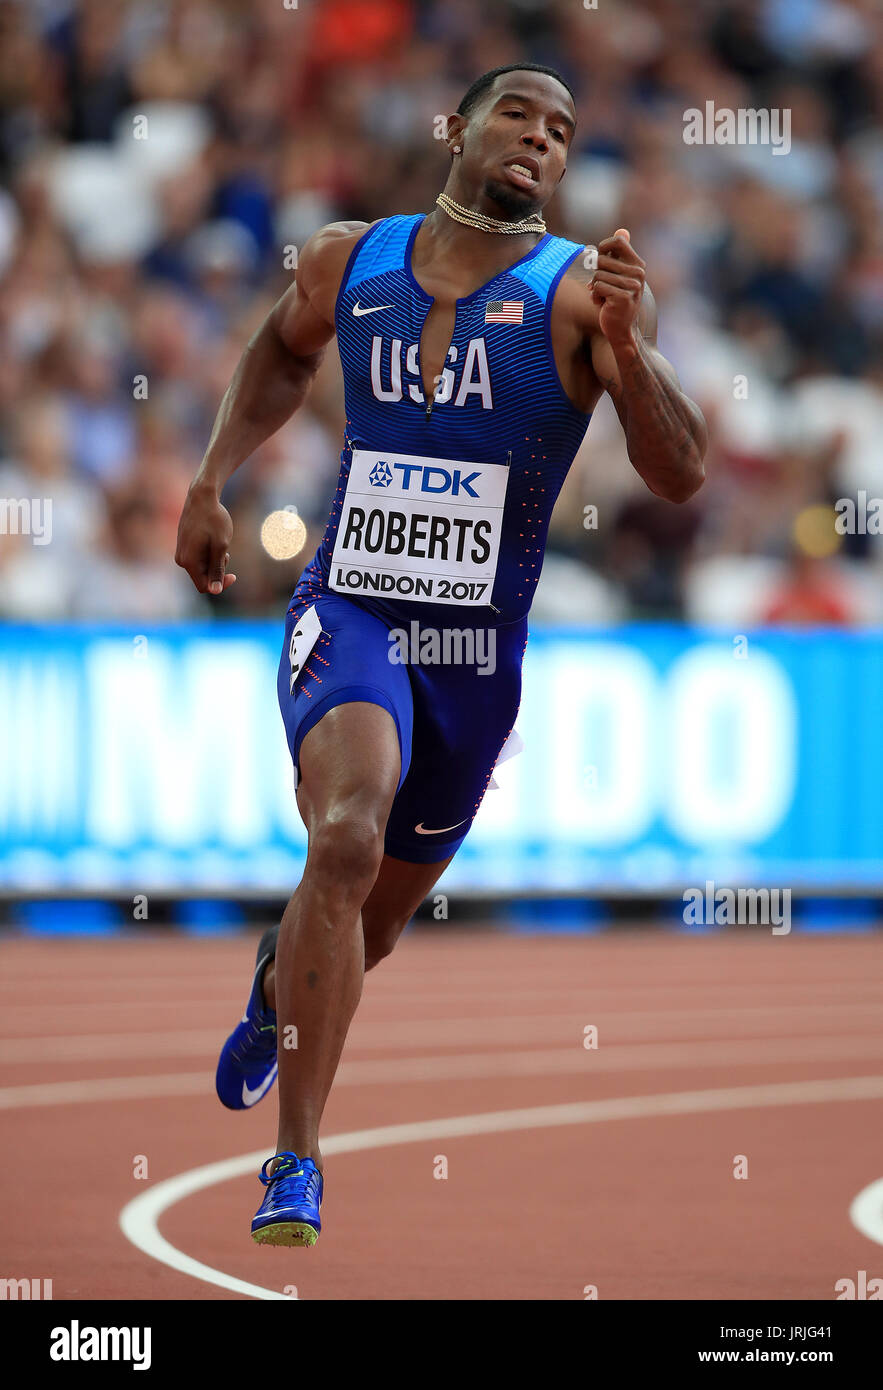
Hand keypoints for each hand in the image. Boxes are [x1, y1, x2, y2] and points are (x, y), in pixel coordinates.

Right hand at [175, 482, 236, 594]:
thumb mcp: (220, 546)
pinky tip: (212, 539)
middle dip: (217, 570)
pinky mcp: (184, 546)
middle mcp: (181, 560)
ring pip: (202, 568)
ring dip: (214, 561)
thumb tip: (215, 591)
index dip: (220, 584)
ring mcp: (181, 552)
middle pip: (202, 578)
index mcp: (188, 562)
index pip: (204, 587)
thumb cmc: (214, 519)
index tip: (234, 575)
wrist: (202, 497)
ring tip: (219, 543)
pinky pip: (198, 558)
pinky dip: (209, 554)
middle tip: (226, 552)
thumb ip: (217, 569)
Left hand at [589, 228, 645, 346]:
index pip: (618, 240)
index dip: (603, 247)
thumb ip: (619, 254)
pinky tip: (602, 305)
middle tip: (603, 288)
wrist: (621, 329)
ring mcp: (632, 285)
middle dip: (596, 275)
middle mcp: (638, 273)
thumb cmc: (615, 300)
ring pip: (597, 275)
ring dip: (595, 288)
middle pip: (602, 259)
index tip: (601, 261)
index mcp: (638, 264)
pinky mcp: (623, 297)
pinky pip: (597, 287)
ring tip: (604, 298)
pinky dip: (594, 297)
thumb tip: (622, 231)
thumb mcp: (618, 275)